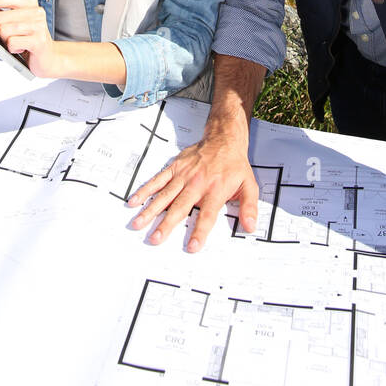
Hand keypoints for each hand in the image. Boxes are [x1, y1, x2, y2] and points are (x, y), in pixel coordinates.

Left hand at [0, 0, 62, 77]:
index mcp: (28, 3)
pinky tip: (22, 48)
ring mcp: (38, 25)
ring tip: (18, 42)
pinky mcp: (38, 40)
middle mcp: (34, 11)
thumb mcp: (12, 26)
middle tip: (11, 36)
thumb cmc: (29, 41)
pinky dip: (13, 49)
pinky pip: (12, 43)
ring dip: (6, 41)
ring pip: (3, 30)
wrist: (49, 58)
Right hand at [127, 129, 258, 251]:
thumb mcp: (249, 185)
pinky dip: (145, 191)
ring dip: (150, 210)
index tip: (192, 247)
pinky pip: (157, 180)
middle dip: (166, 224)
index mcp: (215, 190)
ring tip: (138, 224)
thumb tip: (250, 227)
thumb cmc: (235, 166)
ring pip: (164, 195)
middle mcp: (197, 183)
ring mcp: (183, 175)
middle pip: (180, 207)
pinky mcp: (174, 168)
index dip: (199, 231)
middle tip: (154, 239)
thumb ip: (249, 207)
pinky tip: (134, 202)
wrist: (223, 139)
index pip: (206, 215)